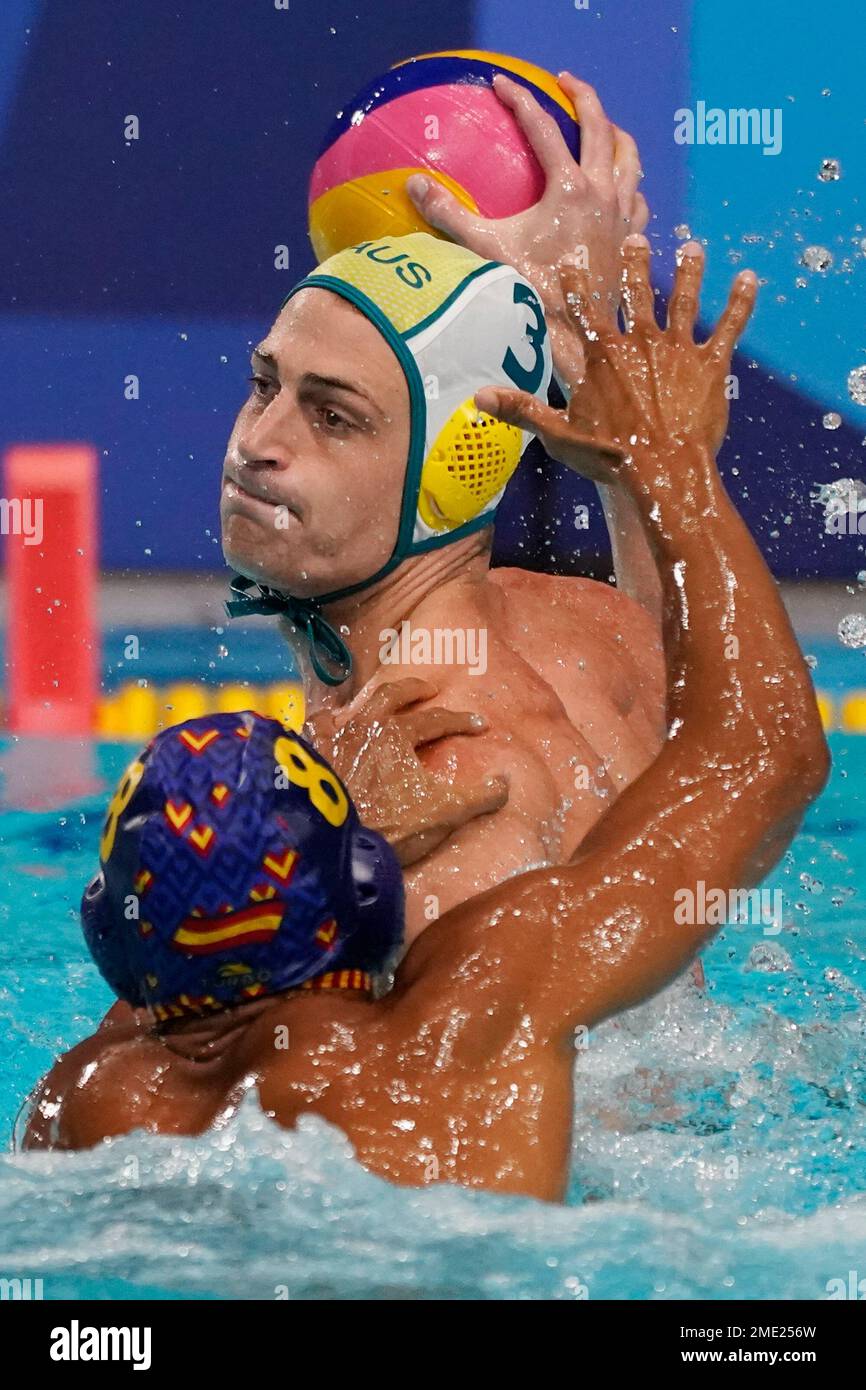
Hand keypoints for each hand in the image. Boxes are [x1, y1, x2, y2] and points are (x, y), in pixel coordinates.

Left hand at [305, 678, 507, 867]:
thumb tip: (505, 782)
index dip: (461, 721)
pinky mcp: (308, 756)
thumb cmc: (390, 824)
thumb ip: (479, 796)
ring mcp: (332, 738)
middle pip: (390, 695)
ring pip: (352, 707)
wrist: (331, 842)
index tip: (480, 725)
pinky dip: (325, 724)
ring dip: (368, 702)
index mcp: (398, 733)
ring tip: (376, 704)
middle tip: (427, 689)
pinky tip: (327, 727)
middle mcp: (364, 725)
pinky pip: (315, 728)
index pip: (436, 720)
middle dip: (412, 689)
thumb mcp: (444, 813)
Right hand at [406, 72, 647, 383]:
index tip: (501, 83)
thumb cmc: (534, 292)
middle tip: (562, 82)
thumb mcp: (489, 249)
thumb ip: (451, 215)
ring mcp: (622, 213)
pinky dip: (630, 182)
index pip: (542, 128)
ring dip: (615, 132)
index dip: (519, 99)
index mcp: (568, 188)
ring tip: (601, 125)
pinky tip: (620, 185)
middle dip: (581, 95)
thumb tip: (416, 185)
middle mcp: (602, 192)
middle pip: (599, 125)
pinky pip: (639, 196)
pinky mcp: (632, 237)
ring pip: (629, 155)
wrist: (577, 335)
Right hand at [474, 237, 757, 484]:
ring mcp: (677, 349)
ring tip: (693, 247)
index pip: (585, 310)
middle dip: (636, 262)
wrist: (663, 471)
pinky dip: (740, 301)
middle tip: (637, 237)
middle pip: (636, 292)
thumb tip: (478, 396)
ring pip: (683, 299)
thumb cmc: (610, 457)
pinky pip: (728, 325)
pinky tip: (749, 278)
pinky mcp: (710, 363)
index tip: (575, 258)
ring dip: (689, 271)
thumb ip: (521, 409)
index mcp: (603, 356)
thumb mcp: (558, 435)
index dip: (578, 283)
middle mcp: (640, 341)